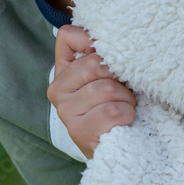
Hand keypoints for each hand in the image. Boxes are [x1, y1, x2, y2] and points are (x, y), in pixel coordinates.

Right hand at [46, 25, 136, 159]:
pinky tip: (124, 122)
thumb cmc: (116, 106)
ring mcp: (65, 111)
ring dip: (126, 99)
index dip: (93, 42)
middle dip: (119, 77)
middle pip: (95, 62)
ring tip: (124, 108)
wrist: (119, 148)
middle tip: (123, 91)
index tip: (110, 60)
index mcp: (63, 71)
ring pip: (106, 87)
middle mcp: (57, 89)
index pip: (68, 36)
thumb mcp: (109, 76)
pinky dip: (127, 114)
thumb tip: (102, 40)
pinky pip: (112, 111)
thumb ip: (100, 55)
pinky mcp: (78, 131)